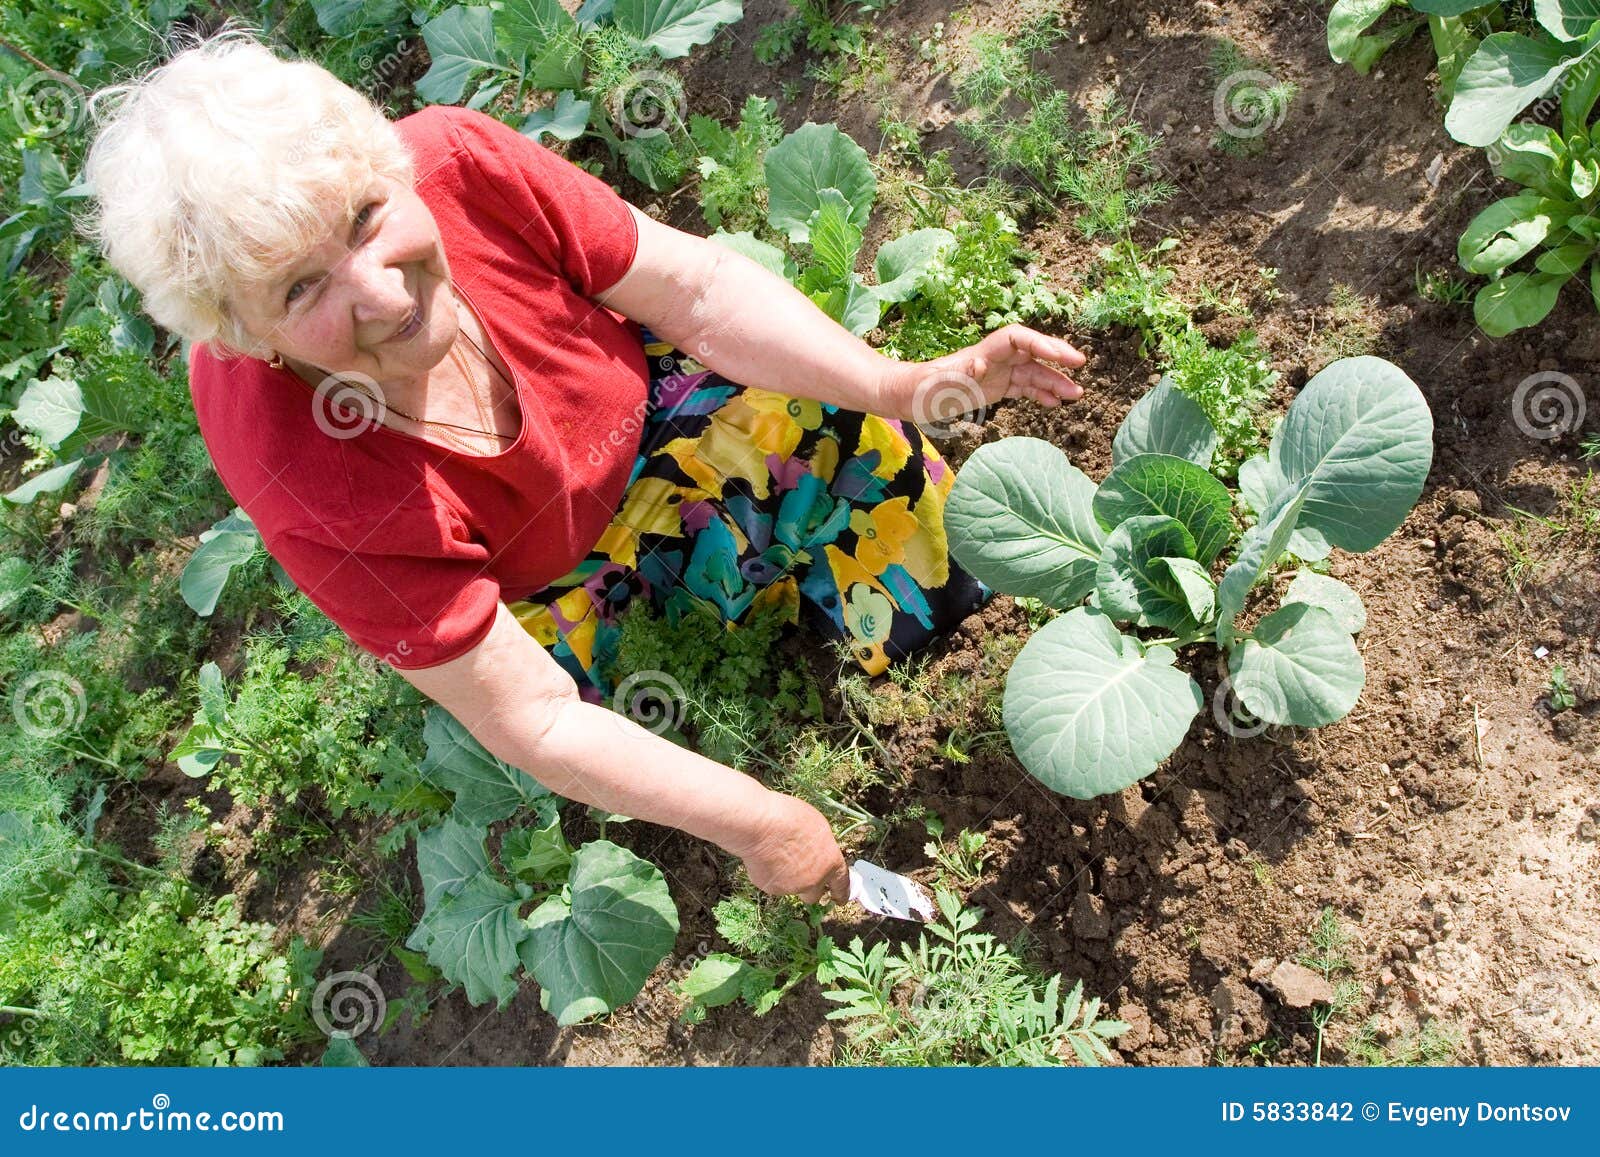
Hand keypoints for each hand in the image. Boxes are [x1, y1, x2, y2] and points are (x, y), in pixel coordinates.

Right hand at [733, 791, 849, 903]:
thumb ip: (823, 848)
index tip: (840, 899)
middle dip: (810, 889)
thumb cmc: (789, 819)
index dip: (841, 894)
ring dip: (789, 879)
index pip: (842, 886)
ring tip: (778, 855)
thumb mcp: (818, 828)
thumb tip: (820, 855)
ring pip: (792, 889)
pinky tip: (766, 857)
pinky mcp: (772, 888)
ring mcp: (792, 888)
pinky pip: (773, 884)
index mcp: (831, 863)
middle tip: (801, 874)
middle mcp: (814, 881)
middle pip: (815, 896)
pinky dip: (771, 875)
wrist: (760, 826)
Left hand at [891, 324, 1085, 421]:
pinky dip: (1039, 394)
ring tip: (1075, 396)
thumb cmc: (917, 389)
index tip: (1065, 357)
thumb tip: (980, 363)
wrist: (904, 397)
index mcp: (982, 352)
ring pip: (1031, 372)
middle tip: (1080, 370)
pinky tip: (1053, 404)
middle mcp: (992, 359)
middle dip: (1056, 359)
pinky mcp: (992, 388)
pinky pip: (1021, 388)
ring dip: (1053, 381)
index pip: (1019, 339)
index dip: (1043, 344)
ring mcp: (994, 373)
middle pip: (1031, 353)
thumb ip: (955, 373)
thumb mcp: (934, 384)